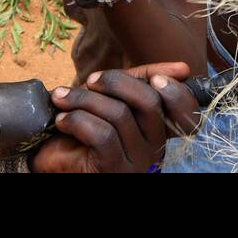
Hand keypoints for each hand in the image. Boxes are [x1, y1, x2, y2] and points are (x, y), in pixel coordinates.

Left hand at [31, 62, 199, 172]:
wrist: (50, 154)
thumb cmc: (84, 123)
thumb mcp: (113, 94)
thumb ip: (141, 79)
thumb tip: (183, 68)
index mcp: (159, 129)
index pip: (187, 113)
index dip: (177, 92)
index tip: (155, 79)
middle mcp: (154, 148)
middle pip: (149, 102)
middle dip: (115, 81)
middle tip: (90, 80)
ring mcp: (136, 162)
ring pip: (119, 114)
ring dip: (84, 100)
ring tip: (63, 100)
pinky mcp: (114, 169)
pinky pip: (102, 134)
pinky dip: (76, 120)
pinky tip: (63, 120)